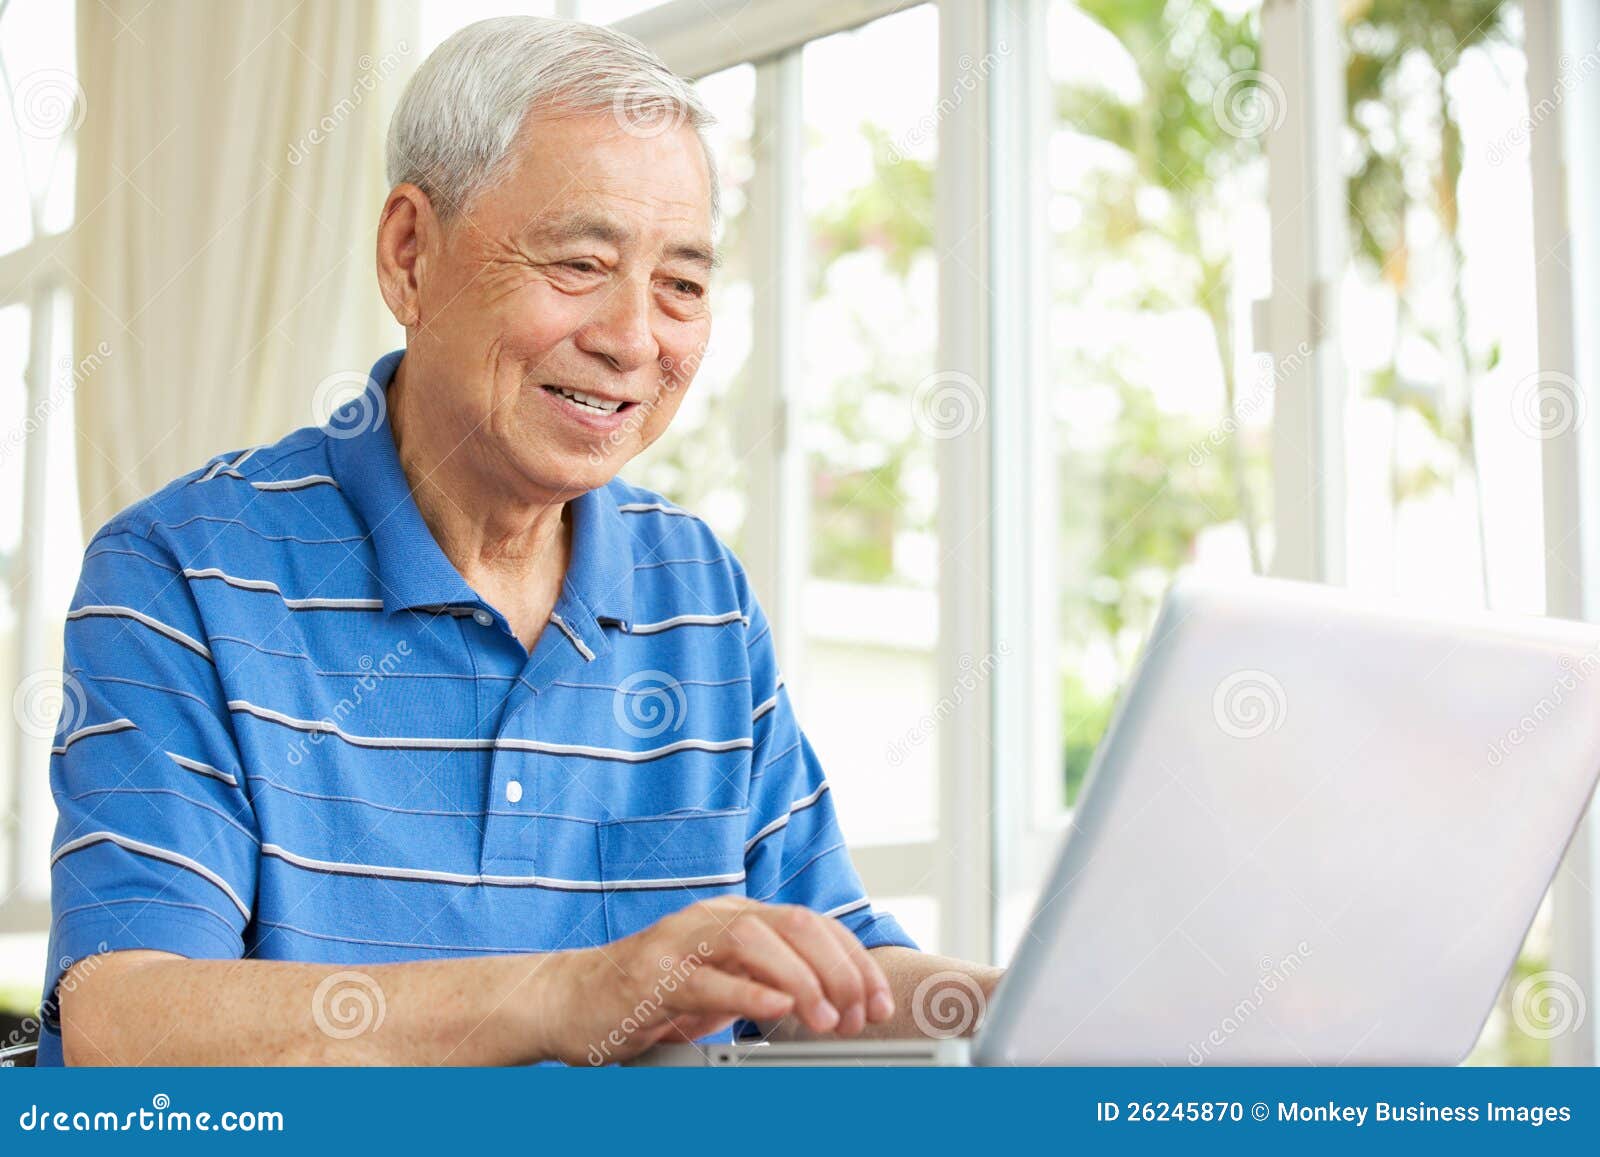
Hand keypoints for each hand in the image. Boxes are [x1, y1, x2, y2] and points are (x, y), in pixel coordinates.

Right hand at [546, 896, 895, 1063]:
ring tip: (827, 1018)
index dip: (855, 962)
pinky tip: (775, 1010)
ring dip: (801, 979)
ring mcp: (681, 942)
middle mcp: (714, 918)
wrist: (567, 998)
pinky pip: (706, 978)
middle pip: (795, 924)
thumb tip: (835, 1005)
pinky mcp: (652, 975)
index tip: (879, 1003)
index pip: (814, 925)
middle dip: (840, 970)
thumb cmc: (649, 993)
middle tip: (860, 1016)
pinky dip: (747, 992)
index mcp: (737, 917)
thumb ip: (767, 982)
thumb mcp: (721, 984)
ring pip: (754, 940)